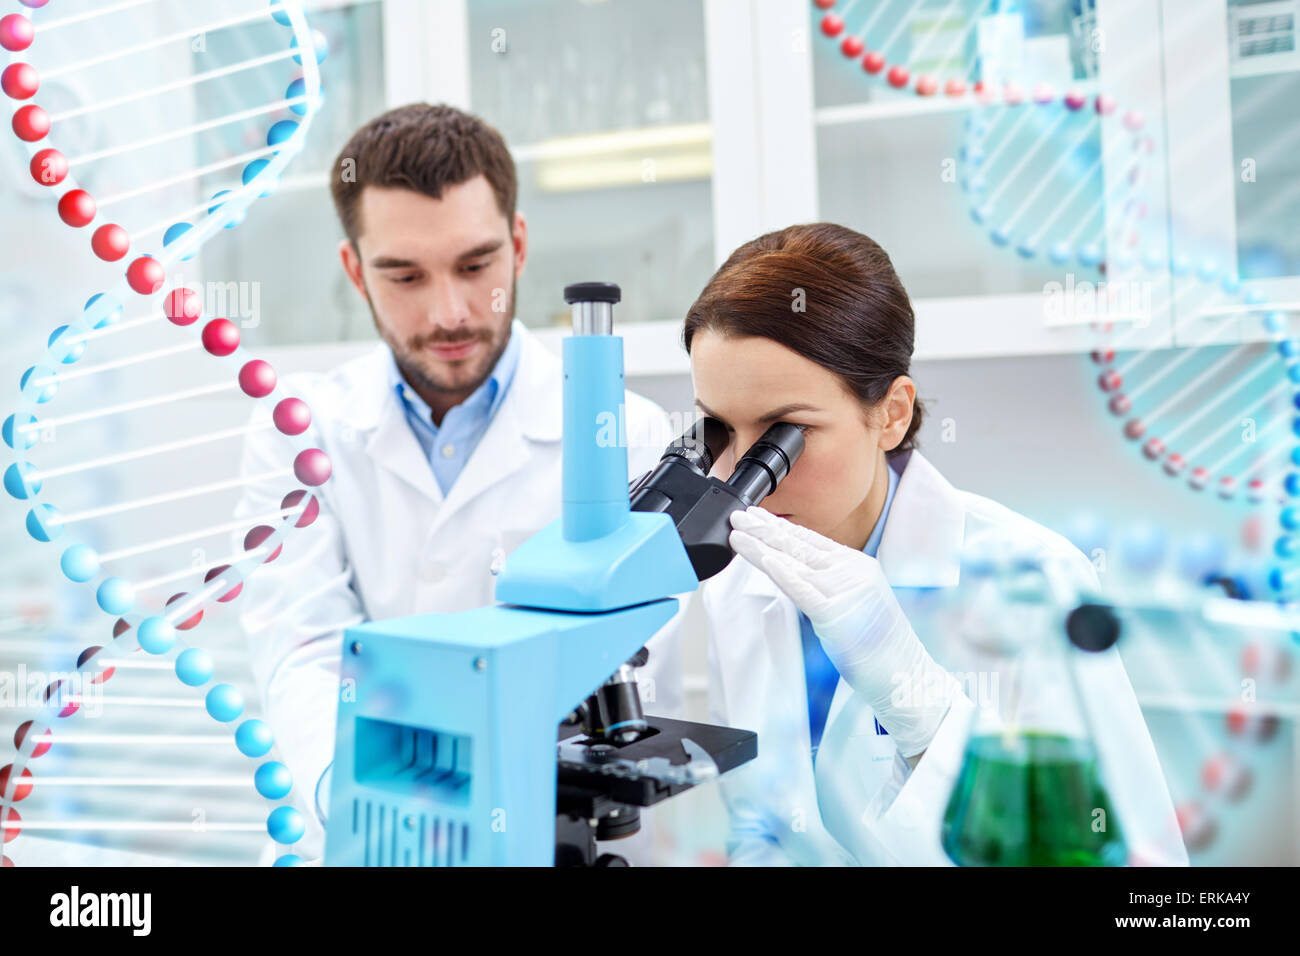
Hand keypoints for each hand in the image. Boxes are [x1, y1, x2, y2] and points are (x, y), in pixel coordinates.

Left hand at [728, 506, 961, 757]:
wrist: (906, 676)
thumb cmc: (880, 649)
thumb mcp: (855, 604)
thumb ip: (829, 586)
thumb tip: (795, 573)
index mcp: (858, 566)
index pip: (812, 540)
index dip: (782, 527)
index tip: (758, 517)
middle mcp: (853, 571)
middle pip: (800, 545)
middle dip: (765, 529)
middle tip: (739, 515)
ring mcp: (845, 589)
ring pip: (794, 562)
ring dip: (761, 545)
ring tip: (738, 532)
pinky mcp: (835, 613)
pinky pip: (801, 588)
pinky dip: (779, 571)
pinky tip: (762, 557)